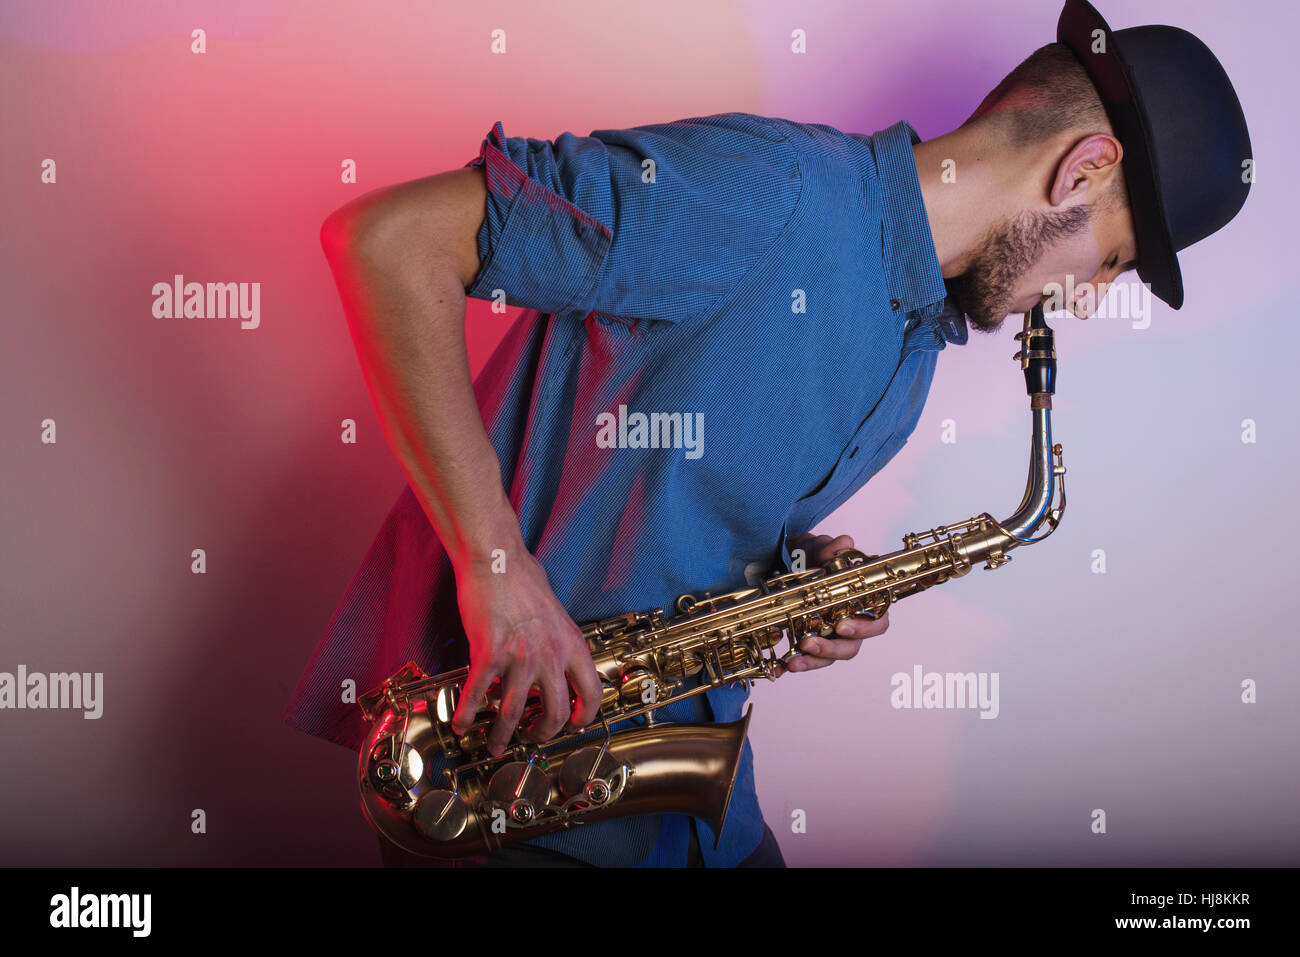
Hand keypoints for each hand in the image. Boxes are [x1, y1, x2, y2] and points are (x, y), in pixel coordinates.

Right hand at [449, 543, 601, 756]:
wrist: (498, 560)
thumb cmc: (523, 580)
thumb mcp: (557, 614)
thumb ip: (558, 642)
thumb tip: (556, 662)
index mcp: (572, 645)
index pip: (591, 692)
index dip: (584, 716)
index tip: (573, 725)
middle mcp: (551, 655)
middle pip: (554, 713)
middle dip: (541, 734)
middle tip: (530, 738)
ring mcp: (521, 655)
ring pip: (514, 712)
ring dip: (502, 734)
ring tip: (495, 744)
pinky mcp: (490, 652)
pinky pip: (478, 694)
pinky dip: (468, 714)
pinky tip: (461, 723)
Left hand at [775, 533, 889, 676]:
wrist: (785, 565)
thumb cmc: (811, 559)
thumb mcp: (816, 549)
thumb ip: (829, 548)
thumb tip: (843, 543)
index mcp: (860, 602)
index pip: (877, 621)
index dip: (865, 628)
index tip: (842, 625)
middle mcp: (848, 623)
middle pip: (852, 647)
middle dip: (832, 649)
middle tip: (810, 643)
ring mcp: (827, 635)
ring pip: (828, 657)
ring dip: (812, 661)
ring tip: (793, 661)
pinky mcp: (807, 643)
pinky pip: (805, 660)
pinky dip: (793, 665)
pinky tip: (779, 668)